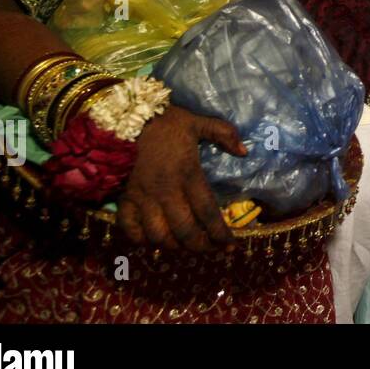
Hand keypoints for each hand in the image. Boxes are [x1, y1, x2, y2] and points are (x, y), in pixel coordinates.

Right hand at [117, 106, 244, 252]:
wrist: (124, 118)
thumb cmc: (164, 122)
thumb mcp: (198, 122)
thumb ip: (224, 134)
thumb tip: (245, 152)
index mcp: (188, 175)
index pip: (208, 212)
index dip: (221, 234)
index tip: (231, 246)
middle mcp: (166, 192)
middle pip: (185, 231)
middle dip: (201, 247)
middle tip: (211, 249)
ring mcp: (143, 198)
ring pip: (159, 236)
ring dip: (174, 247)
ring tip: (185, 246)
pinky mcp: (124, 199)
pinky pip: (130, 229)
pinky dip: (142, 240)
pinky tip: (153, 240)